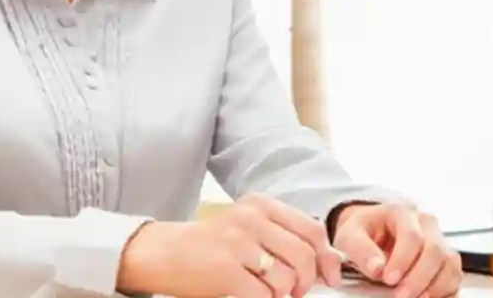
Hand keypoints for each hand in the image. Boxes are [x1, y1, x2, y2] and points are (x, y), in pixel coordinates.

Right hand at [117, 193, 343, 297]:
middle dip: (306, 282)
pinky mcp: (224, 270)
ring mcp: (236, 243)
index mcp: (260, 204)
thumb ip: (281, 236)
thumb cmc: (210, 245)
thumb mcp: (247, 227)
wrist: (162, 251)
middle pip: (303, 256)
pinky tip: (252, 296)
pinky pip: (264, 296)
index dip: (327, 258)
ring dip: (283, 295)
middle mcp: (250, 218)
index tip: (329, 277)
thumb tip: (325, 263)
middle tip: (296, 293)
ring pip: (286, 279)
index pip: (312, 229)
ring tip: (268, 293)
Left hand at [331, 203, 461, 297]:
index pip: (411, 236)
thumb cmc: (363, 232)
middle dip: (419, 277)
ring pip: (450, 262)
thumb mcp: (350, 236)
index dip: (402, 260)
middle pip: (435, 250)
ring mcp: (439, 239)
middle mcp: (426, 222)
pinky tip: (429, 297)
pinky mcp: (445, 258)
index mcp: (402, 212)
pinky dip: (446, 290)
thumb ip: (361, 250)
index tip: (388, 279)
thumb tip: (377, 268)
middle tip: (401, 295)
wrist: (372, 231)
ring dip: (435, 286)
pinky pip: (455, 274)